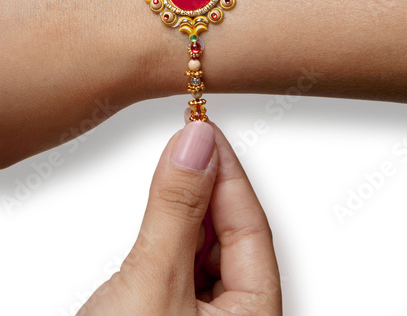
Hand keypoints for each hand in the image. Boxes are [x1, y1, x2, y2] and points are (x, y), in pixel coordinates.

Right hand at [79, 122, 280, 314]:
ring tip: (174, 163)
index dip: (227, 173)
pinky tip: (160, 206)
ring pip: (203, 250)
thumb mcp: (155, 278)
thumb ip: (175, 210)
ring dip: (187, 206)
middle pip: (231, 237)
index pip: (251, 230)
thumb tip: (194, 146)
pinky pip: (178, 264)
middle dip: (209, 185)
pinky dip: (169, 230)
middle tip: (188, 136)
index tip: (203, 129)